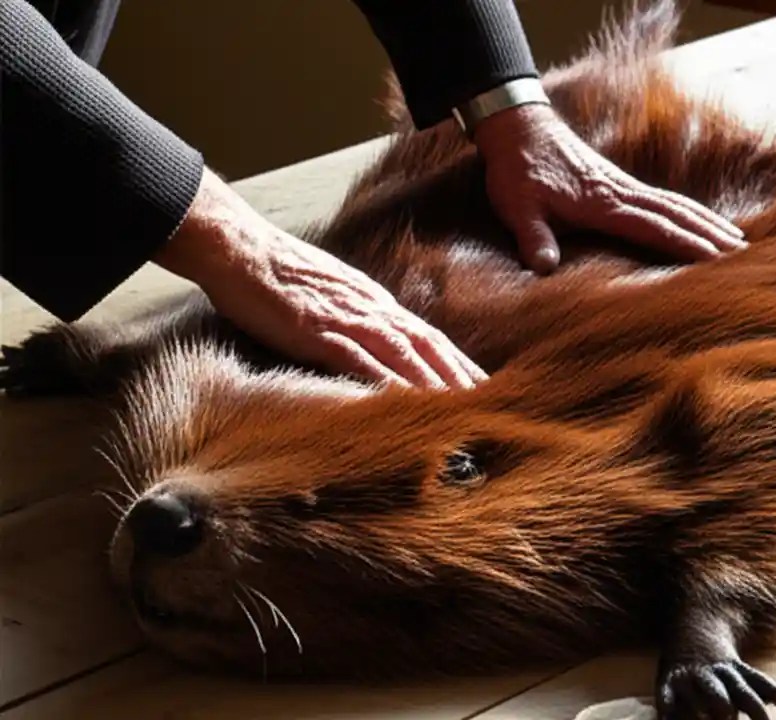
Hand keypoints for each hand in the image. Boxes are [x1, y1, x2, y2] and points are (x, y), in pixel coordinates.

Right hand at [155, 168, 486, 390]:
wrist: (239, 247)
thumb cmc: (276, 274)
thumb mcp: (330, 296)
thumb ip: (355, 319)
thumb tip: (375, 343)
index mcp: (375, 303)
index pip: (429, 336)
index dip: (458, 363)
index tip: (482, 388)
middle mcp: (372, 309)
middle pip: (430, 346)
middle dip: (461, 377)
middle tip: (491, 406)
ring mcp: (348, 319)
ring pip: (406, 353)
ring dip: (437, 382)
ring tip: (463, 410)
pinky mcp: (319, 330)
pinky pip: (361, 360)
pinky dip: (388, 381)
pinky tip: (406, 402)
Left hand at [471, 103, 746, 272]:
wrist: (518, 128)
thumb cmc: (516, 172)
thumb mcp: (517, 208)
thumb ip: (533, 238)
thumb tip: (543, 269)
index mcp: (602, 203)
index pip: (653, 226)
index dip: (685, 243)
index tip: (715, 259)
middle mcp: (621, 192)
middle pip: (676, 213)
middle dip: (710, 233)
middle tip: (744, 254)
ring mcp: (623, 185)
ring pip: (675, 203)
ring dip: (706, 221)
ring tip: (737, 240)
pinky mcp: (618, 183)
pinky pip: (663, 199)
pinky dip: (688, 211)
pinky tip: (699, 221)